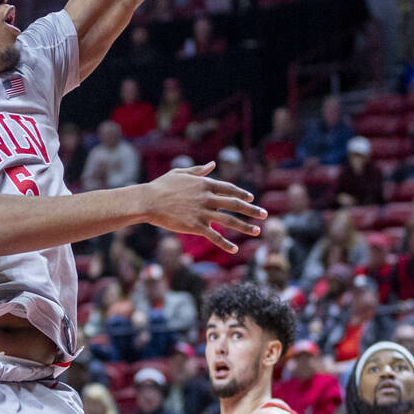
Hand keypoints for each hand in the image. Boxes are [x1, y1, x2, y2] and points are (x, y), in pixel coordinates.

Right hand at [145, 162, 265, 252]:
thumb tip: (213, 164)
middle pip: (235, 204)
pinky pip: (214, 236)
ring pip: (229, 220)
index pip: (229, 188)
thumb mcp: (181, 173)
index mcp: (204, 183)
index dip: (242, 194)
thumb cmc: (162, 186)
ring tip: (257, 231)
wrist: (148, 201)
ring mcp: (202, 212)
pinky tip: (235, 250)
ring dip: (245, 227)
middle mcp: (207, 197)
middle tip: (265, 214)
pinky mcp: (195, 226)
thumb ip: (199, 170)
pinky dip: (225, 243)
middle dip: (252, 210)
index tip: (251, 198)